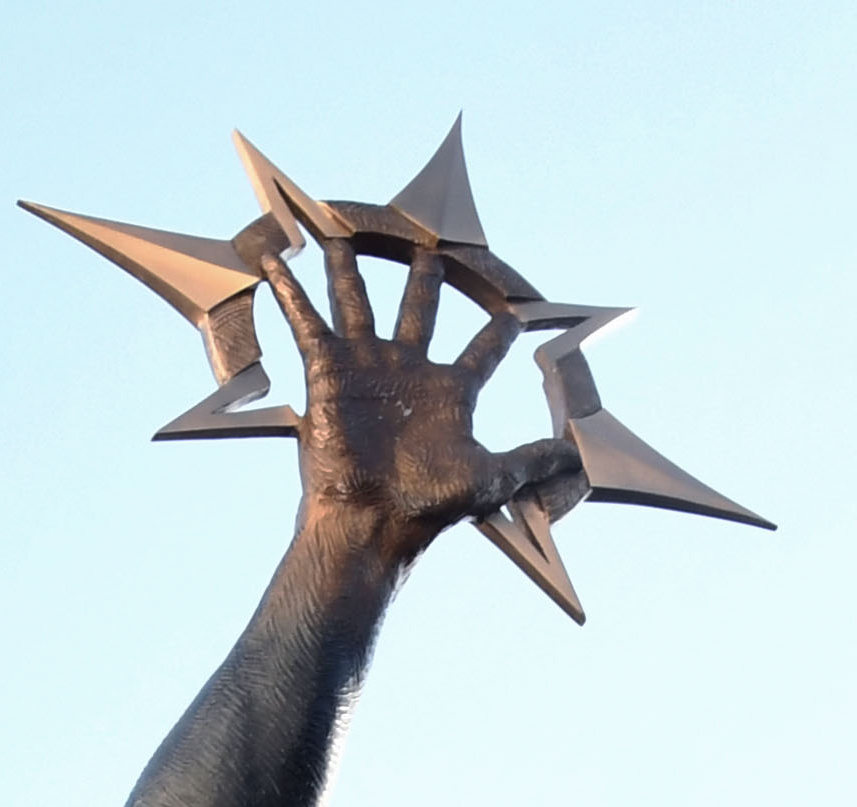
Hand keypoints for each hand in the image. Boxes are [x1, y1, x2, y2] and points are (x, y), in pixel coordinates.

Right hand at [261, 229, 580, 570]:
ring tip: (343, 234)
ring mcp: (366, 368)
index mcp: (449, 392)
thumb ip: (533, 458)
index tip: (516, 309)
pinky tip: (275, 260)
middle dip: (426, 277)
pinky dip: (289, 290)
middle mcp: (407, 372)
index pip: (483, 350)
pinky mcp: (327, 371)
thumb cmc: (428, 504)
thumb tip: (582, 457)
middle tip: (430, 244)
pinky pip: (307, 320)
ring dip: (348, 269)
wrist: (370, 522)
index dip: (501, 330)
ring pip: (358, 302)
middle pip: (420, 309)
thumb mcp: (492, 477)